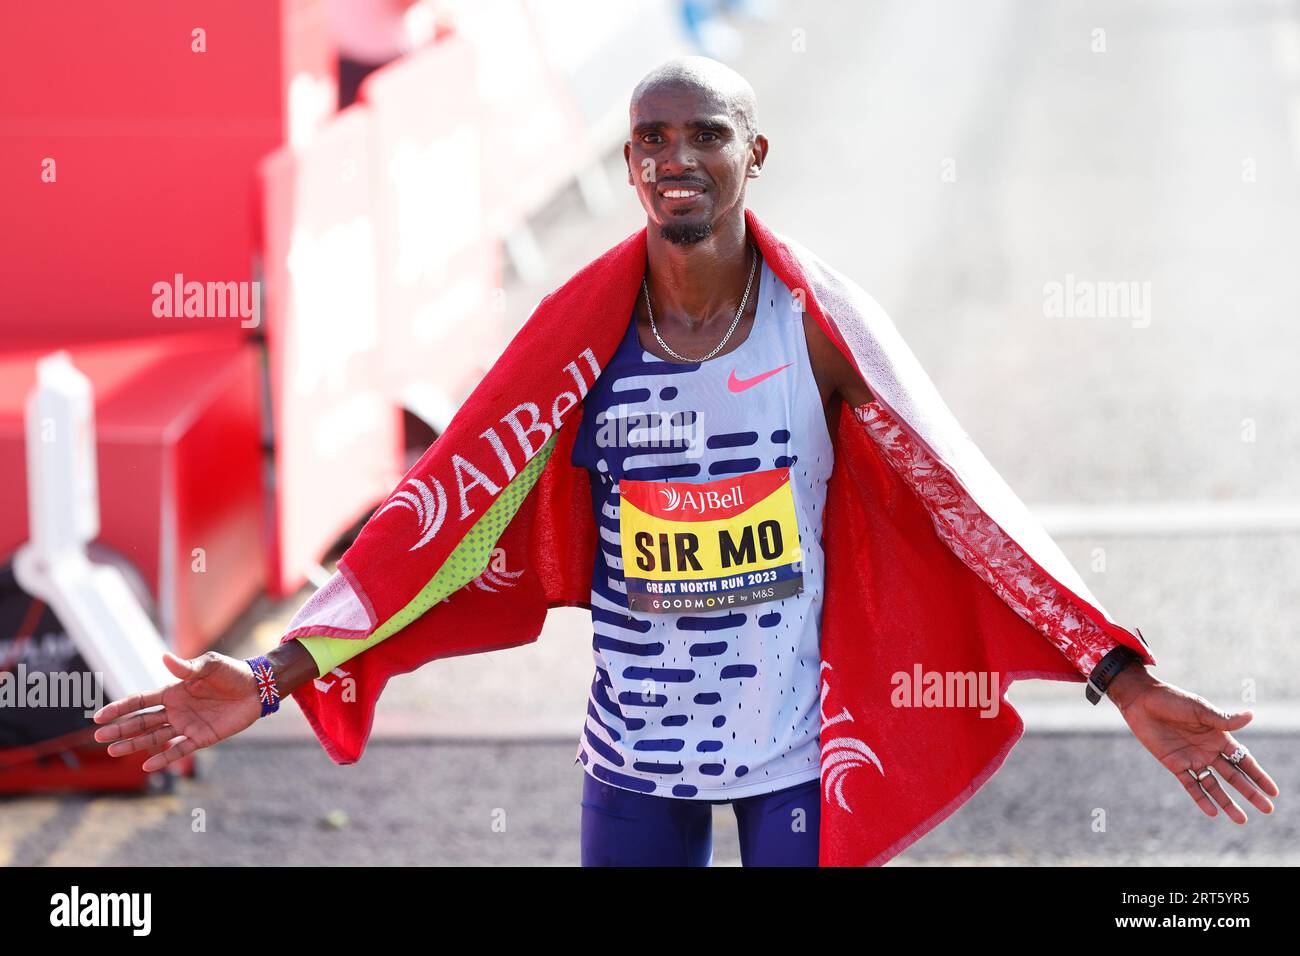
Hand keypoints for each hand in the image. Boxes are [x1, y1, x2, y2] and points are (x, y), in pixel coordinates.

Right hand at [92, 651, 263, 771]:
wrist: (258, 688)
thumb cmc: (232, 673)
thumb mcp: (210, 665)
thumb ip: (187, 667)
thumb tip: (164, 658)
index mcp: (173, 691)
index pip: (140, 701)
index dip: (120, 708)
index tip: (99, 716)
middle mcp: (176, 710)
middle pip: (141, 721)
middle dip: (120, 729)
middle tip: (98, 737)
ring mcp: (187, 725)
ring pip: (154, 737)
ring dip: (134, 744)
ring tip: (112, 750)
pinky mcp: (201, 738)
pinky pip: (179, 750)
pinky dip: (164, 758)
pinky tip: (148, 766)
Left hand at [1108, 665, 1279, 822]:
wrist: (1141, 701)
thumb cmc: (1173, 700)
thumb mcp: (1199, 710)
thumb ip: (1223, 720)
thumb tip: (1251, 716)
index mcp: (1218, 736)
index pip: (1243, 760)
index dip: (1259, 775)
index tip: (1273, 791)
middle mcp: (1208, 750)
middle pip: (1234, 776)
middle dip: (1250, 792)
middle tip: (1267, 809)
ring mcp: (1192, 758)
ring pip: (1214, 785)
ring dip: (1227, 801)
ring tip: (1241, 820)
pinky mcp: (1174, 764)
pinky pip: (1190, 784)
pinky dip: (1201, 798)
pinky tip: (1213, 812)